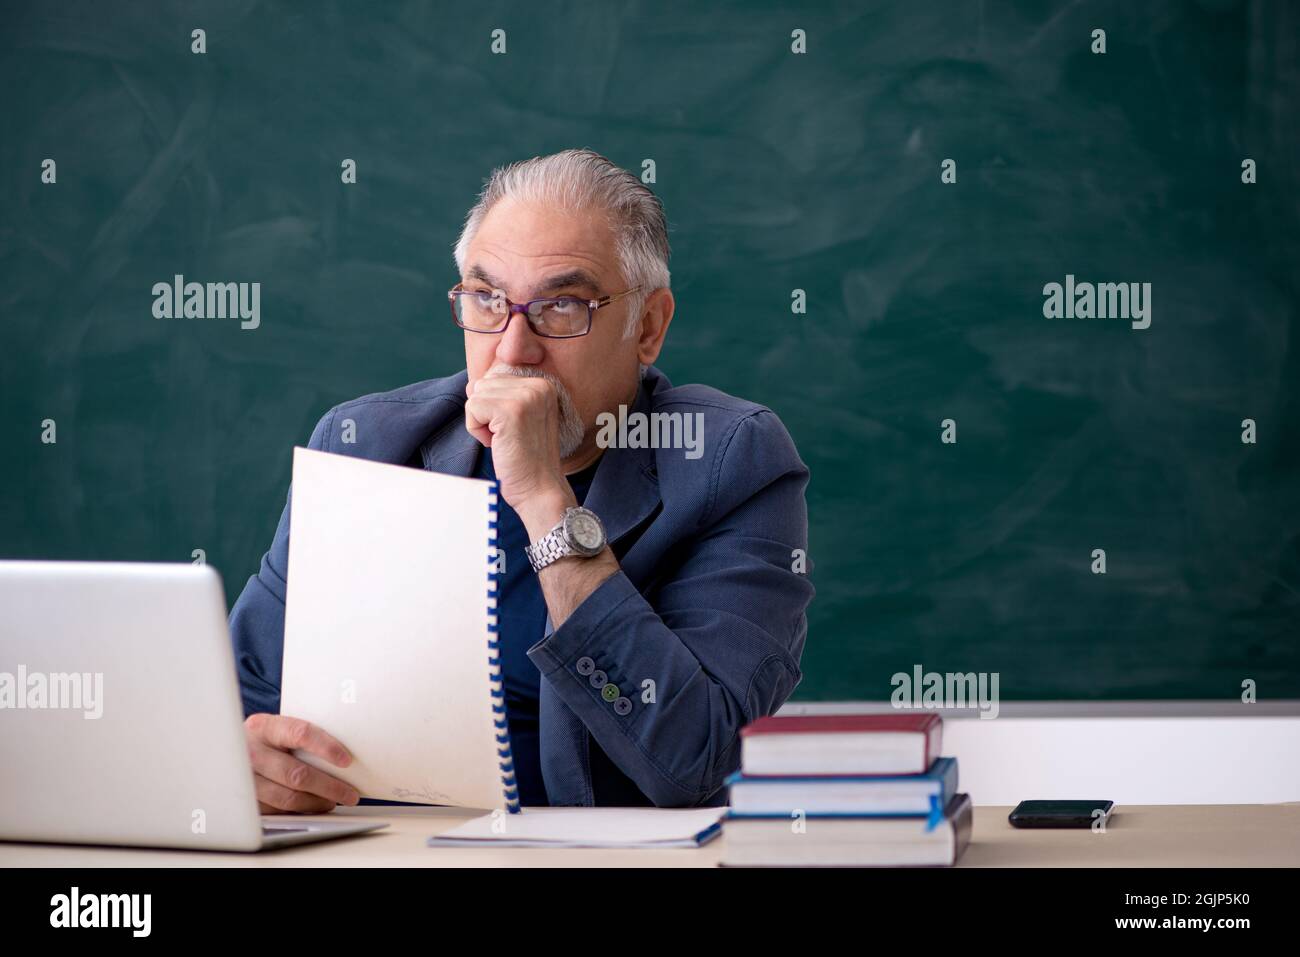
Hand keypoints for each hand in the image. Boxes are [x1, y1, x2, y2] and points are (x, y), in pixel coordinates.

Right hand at [244, 713, 360, 813]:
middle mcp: (251, 752)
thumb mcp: (275, 729)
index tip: (346, 760)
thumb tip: (343, 752)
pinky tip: (311, 806)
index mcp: (264, 727)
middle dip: (329, 786)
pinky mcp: (246, 800)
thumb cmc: (262, 741)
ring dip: (316, 802)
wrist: (224, 751)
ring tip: (333, 801)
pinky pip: (277, 811)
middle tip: (349, 793)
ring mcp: (245, 779)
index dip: (326, 747)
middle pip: (296, 773)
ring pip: (287, 797)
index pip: (300, 734)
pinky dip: (299, 811)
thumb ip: (299, 736)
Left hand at [464, 372, 572, 515]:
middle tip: (507, 437)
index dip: (493, 409)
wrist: (539, 490)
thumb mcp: (517, 419)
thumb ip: (499, 396)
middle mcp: (539, 385)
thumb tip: (471, 384)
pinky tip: (496, 443)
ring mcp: (527, 396)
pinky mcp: (511, 410)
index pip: (495, 379)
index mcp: (543, 385)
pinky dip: (476, 430)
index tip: (513, 431)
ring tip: (503, 440)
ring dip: (480, 422)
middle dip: (485, 414)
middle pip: (483, 384)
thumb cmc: (525, 459)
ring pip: (475, 395)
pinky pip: (472, 408)